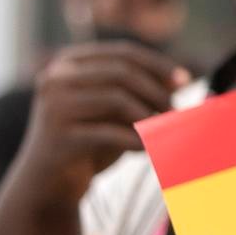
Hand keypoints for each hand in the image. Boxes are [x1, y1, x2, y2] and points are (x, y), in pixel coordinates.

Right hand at [2, 40, 184, 209]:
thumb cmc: (89, 142)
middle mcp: (56, 79)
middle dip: (157, 93)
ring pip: (118, 99)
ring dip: (149, 117)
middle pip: (123, 73)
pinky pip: (110, 133)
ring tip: (162, 132)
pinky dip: (136, 140)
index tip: (185, 81)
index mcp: (69, 64)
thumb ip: (140, 93)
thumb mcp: (116, 112)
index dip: (158, 65)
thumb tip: (179, 79)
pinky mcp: (59, 136)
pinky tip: (146, 150)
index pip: (123, 53)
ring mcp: (54, 106)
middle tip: (176, 114)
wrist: (50, 181)